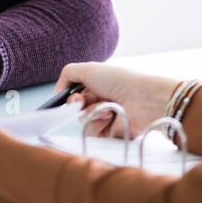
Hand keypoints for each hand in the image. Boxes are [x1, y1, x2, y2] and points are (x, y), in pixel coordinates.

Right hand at [55, 62, 180, 138]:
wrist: (142, 99)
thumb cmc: (119, 80)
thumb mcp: (89, 69)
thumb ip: (68, 74)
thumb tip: (58, 91)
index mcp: (96, 86)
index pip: (74, 94)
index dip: (69, 96)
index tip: (68, 97)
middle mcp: (100, 101)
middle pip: (75, 109)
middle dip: (77, 104)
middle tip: (83, 101)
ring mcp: (105, 118)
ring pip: (82, 121)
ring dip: (90, 112)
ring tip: (106, 106)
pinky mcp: (110, 133)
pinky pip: (92, 133)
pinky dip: (98, 123)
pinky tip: (110, 116)